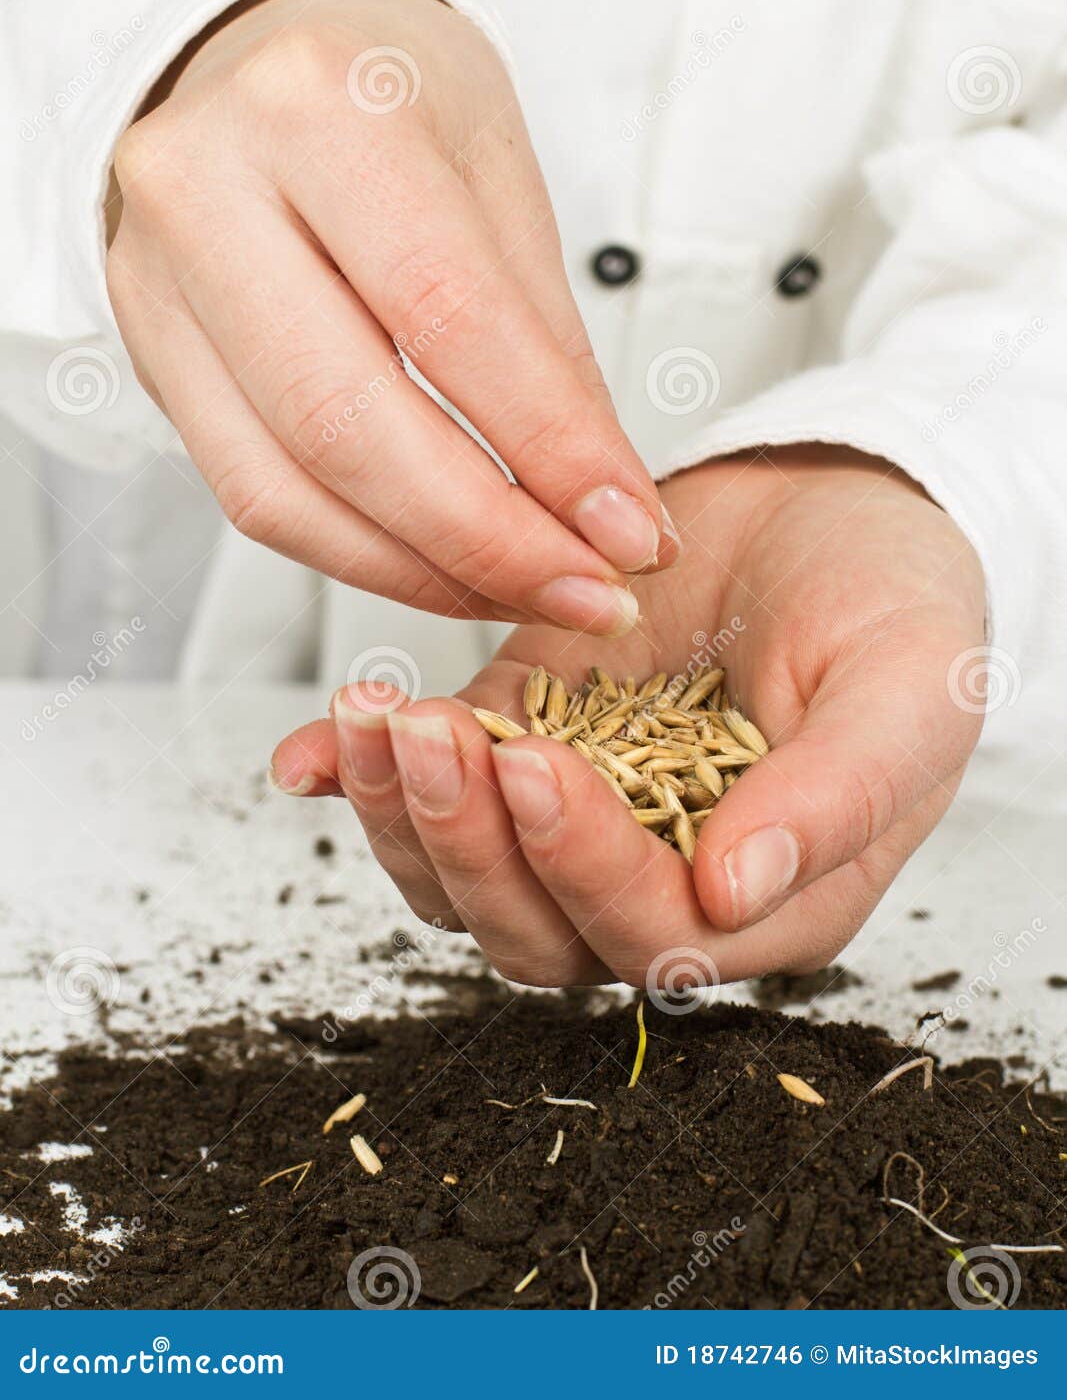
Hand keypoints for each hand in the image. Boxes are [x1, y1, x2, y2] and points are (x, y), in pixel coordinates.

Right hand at [107, 0, 674, 632]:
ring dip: (426, 568)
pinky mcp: (148, 355)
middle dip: (488, 536)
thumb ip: (545, 342)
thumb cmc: (386, 94)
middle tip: (591, 588)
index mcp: (316, 108)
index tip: (630, 529)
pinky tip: (445, 565)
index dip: (548, 445)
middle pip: (348, 421)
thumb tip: (604, 501)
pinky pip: (253, 496)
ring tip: (531, 586)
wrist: (255, 53)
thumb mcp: (497, 173)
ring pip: (287, 487)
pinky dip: (362, 553)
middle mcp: (206, 189)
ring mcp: (154, 279)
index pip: (446, 313)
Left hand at [272, 446, 986, 985]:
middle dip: (471, 844)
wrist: (828, 504)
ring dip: (405, 816)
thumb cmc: (891, 599)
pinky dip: (361, 782)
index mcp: (768, 897)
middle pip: (537, 929)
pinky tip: (317, 747)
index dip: (586, 867)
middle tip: (435, 736)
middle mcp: (660, 877)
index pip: (655, 933)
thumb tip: (734, 891)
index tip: (542, 767)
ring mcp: (576, 815)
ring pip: (465, 880)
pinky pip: (429, 793)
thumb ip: (839, 794)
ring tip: (377, 717)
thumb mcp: (906, 686)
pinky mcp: (516, 741)